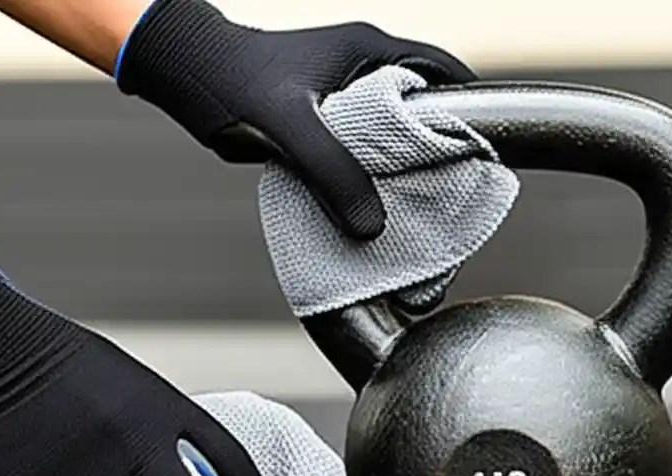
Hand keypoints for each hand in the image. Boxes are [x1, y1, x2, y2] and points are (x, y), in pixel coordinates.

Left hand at [116, 0, 476, 239]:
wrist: (183, 75)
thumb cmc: (231, 82)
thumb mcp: (288, 127)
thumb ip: (332, 171)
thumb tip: (370, 227)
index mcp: (368, 51)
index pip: (441, 71)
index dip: (470, 104)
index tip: (488, 146)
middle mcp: (362, 67)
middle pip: (423, 105)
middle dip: (443, 142)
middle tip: (458, 187)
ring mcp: (342, 92)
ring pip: (392, 129)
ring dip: (405, 162)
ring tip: (422, 205)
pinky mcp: (323, 118)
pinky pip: (361, 146)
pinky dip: (372, 172)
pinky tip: (375, 205)